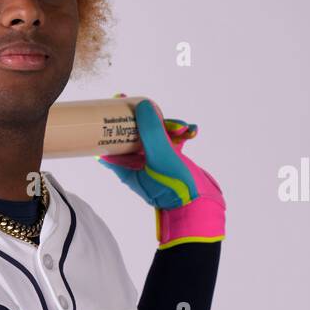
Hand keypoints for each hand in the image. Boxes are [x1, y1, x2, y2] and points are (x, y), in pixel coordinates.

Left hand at [96, 96, 225, 248]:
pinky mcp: (173, 160)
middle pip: (133, 135)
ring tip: (182, 128)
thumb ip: (151, 132)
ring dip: (168, 126)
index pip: (110, 143)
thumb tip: (142, 105)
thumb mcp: (159, 157)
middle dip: (141, 119)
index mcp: (126, 168)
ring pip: (156, 135)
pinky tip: (192, 131)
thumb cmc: (174, 189)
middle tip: (142, 103)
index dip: (109, 125)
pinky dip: (182, 133)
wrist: (200, 207)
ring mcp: (156, 161)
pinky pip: (174, 140)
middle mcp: (138, 164)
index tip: (112, 106)